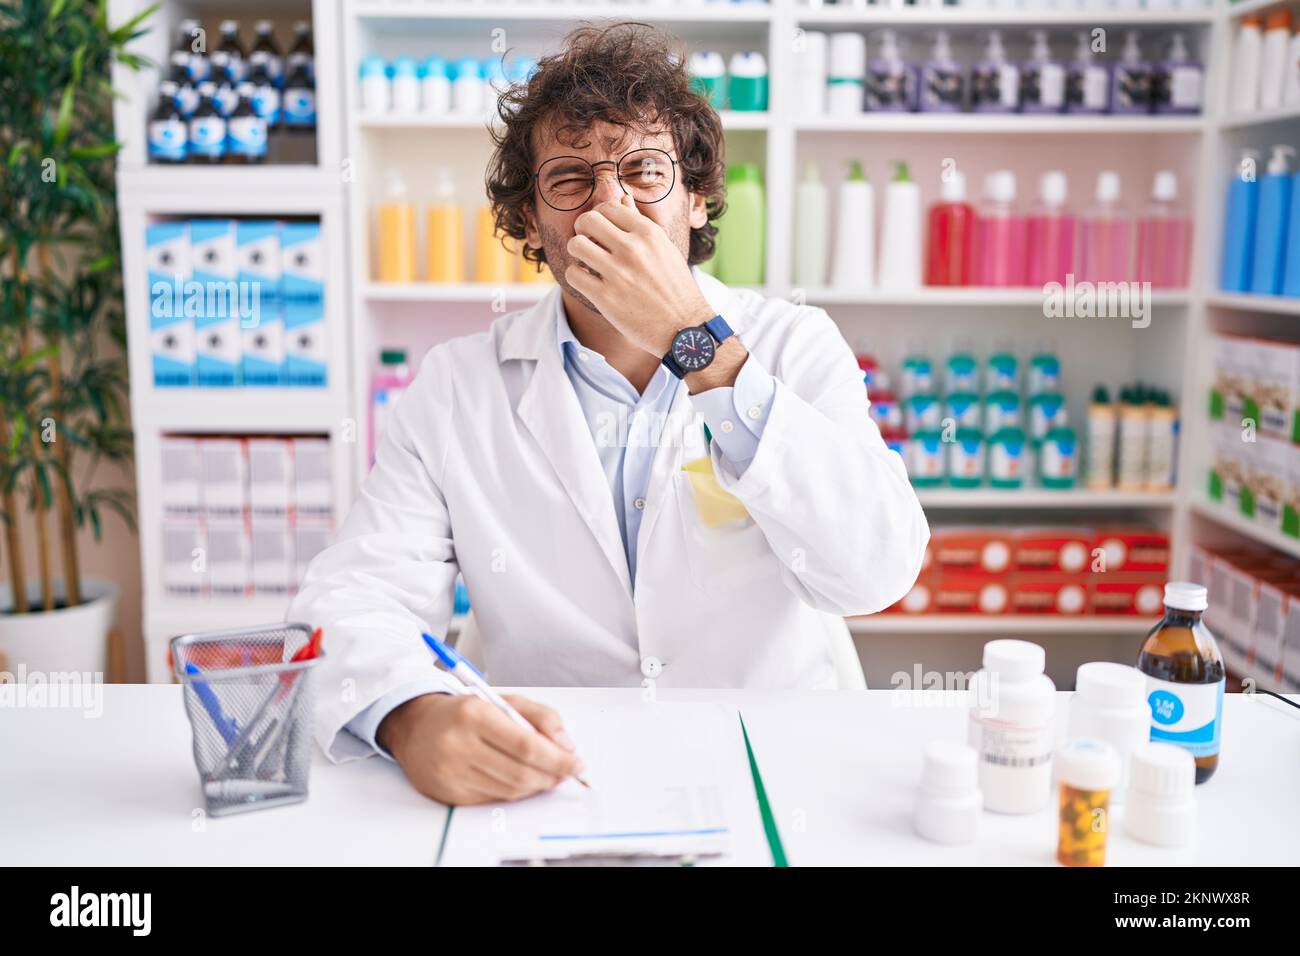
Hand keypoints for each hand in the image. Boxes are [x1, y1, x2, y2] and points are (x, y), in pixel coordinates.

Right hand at [377, 692, 584, 804]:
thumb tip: (566, 745)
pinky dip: (516, 793)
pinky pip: (493, 799)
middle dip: (552, 775)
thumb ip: (540, 717)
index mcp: (474, 714)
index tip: (576, 763)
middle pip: (520, 771)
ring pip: (509, 790)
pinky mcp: (449, 793)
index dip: (557, 759)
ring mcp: (451, 772)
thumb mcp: (502, 700)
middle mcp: (459, 744)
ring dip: (537, 786)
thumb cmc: (462, 711)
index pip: (526, 745)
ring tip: (549, 776)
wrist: (415, 725)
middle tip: (568, 772)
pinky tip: (524, 782)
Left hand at [565, 192, 715, 356]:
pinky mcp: (606, 298)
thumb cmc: (674, 287)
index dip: (599, 217)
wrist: (684, 327)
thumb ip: (639, 223)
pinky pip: (574, 275)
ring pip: (575, 245)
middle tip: (588, 243)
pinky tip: (588, 281)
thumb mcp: (663, 249)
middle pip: (587, 221)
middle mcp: (633, 249)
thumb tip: (622, 199)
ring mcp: (618, 273)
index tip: (601, 230)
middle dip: (582, 230)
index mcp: (648, 233)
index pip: (608, 207)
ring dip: (576, 253)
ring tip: (586, 262)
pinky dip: (576, 276)